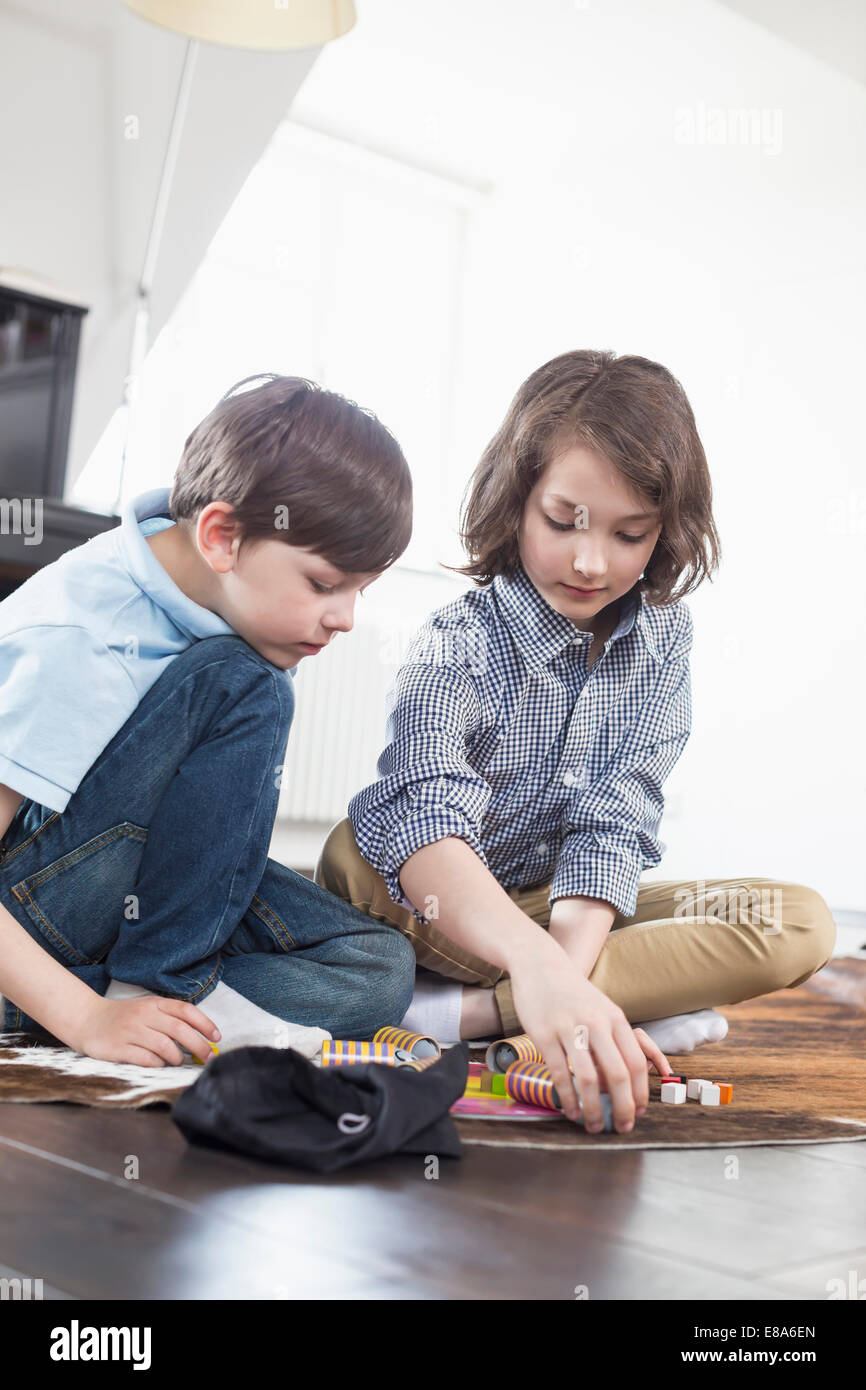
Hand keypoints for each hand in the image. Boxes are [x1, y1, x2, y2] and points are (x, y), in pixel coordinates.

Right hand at [68, 995, 221, 1067]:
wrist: (87, 1019)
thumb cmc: (124, 1017)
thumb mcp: (147, 1009)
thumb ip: (170, 1018)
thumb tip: (201, 1036)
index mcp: (154, 1003)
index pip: (186, 1010)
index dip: (205, 1024)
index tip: (216, 1038)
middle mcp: (144, 1015)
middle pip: (179, 1030)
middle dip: (198, 1045)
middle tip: (207, 1058)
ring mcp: (131, 1031)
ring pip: (164, 1046)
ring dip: (176, 1058)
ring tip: (177, 1061)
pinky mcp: (118, 1048)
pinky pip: (146, 1059)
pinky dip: (158, 1065)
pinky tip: (158, 1065)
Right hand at [507, 935, 658, 1131]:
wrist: (541, 965)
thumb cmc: (574, 993)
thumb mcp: (603, 1008)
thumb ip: (615, 1039)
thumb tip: (627, 1080)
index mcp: (616, 1019)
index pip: (636, 1063)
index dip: (640, 1094)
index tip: (639, 1113)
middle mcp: (596, 1023)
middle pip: (618, 1074)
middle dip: (623, 1108)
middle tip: (622, 1127)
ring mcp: (569, 1027)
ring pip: (587, 1078)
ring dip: (594, 1109)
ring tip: (593, 1126)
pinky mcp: (544, 1033)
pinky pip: (559, 1073)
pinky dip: (568, 1098)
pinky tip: (571, 1111)